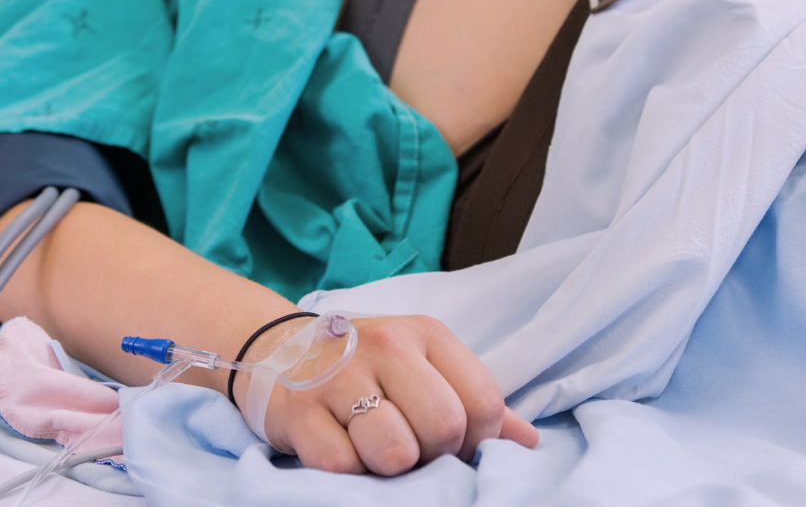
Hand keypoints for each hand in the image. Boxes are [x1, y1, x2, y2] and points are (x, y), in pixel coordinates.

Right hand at [233, 315, 539, 474]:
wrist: (276, 351)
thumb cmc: (365, 366)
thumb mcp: (422, 366)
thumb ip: (473, 400)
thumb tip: (529, 441)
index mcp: (426, 335)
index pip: (483, 402)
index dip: (476, 440)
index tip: (451, 443)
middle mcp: (385, 347)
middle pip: (445, 426)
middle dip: (434, 454)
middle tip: (412, 448)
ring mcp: (339, 378)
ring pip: (396, 452)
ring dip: (389, 466)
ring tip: (374, 448)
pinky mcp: (300, 413)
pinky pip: (344, 466)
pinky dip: (348, 470)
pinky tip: (340, 446)